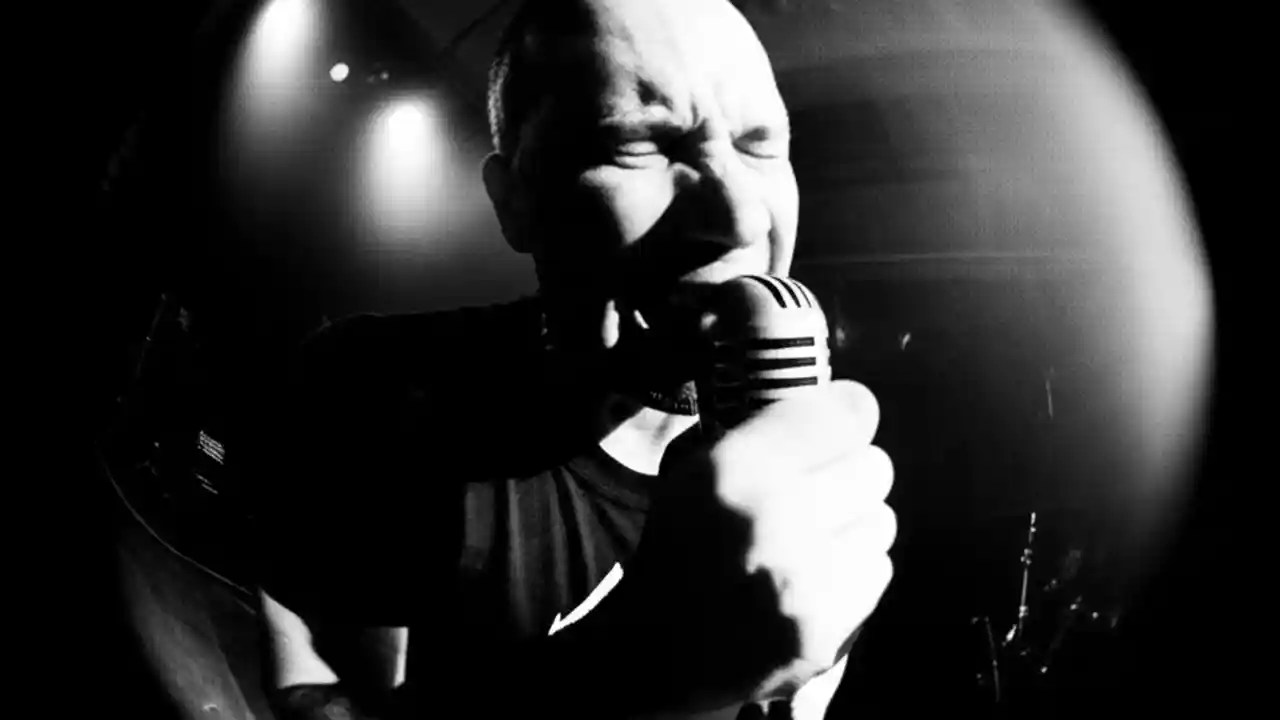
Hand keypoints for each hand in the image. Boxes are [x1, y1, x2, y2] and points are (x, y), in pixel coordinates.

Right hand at [624, 380, 895, 708]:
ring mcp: (802, 581)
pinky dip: (853, 575)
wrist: (656, 649)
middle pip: (875, 467)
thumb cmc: (681, 548)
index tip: (839, 426)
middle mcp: (773, 517)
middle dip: (849, 476)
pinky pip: (877, 572)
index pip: (846, 413)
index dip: (846, 417)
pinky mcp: (822, 631)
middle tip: (820, 493)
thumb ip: (768, 435)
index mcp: (736, 468)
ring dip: (854, 528)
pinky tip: (814, 583)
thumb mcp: (698, 471)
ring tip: (813, 544)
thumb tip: (848, 410)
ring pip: (882, 521)